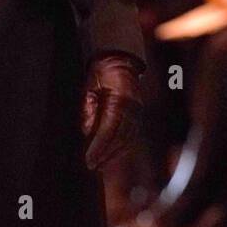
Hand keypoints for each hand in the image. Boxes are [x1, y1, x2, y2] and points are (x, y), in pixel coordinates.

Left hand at [81, 54, 142, 169]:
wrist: (119, 60)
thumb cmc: (101, 73)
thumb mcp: (88, 89)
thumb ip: (89, 110)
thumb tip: (89, 132)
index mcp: (120, 100)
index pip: (109, 129)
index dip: (99, 147)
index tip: (89, 160)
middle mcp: (133, 108)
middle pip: (120, 138)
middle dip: (106, 155)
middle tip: (92, 166)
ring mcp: (138, 112)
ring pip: (128, 139)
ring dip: (113, 154)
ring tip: (99, 165)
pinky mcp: (138, 115)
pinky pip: (130, 135)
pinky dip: (121, 148)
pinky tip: (111, 156)